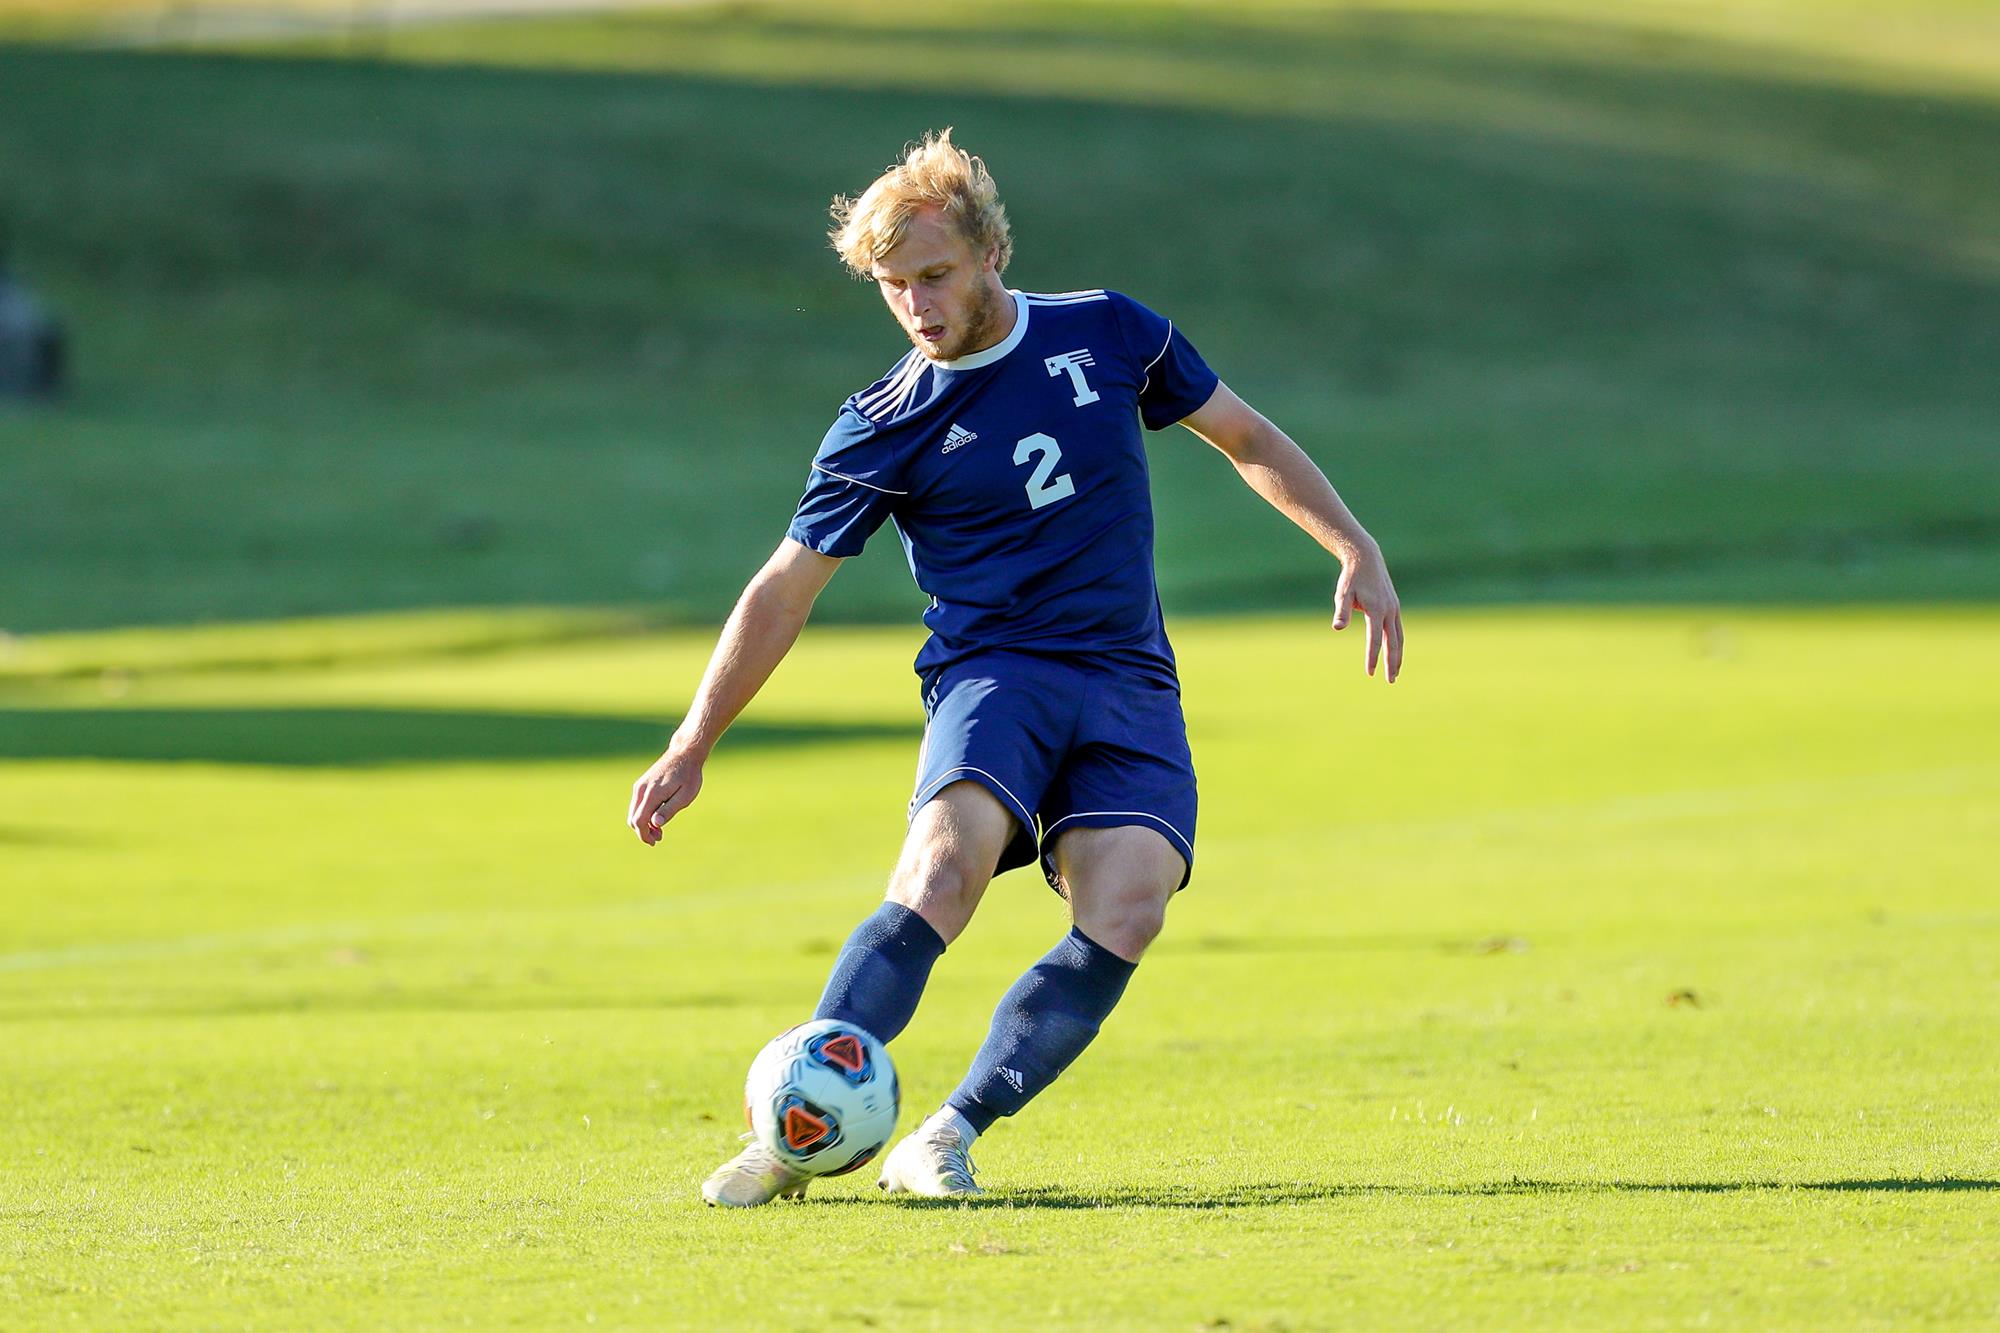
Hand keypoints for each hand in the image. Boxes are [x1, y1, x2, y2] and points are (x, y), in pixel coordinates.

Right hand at [627, 742, 705, 845]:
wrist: (684, 753)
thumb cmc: (689, 775)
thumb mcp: (685, 796)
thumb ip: (669, 810)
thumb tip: (655, 824)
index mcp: (652, 794)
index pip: (639, 821)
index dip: (644, 835)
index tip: (654, 842)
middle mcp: (641, 789)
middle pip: (633, 818)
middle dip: (643, 831)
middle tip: (659, 837)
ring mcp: (640, 785)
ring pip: (634, 811)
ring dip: (643, 823)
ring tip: (659, 829)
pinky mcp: (642, 783)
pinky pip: (637, 804)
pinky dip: (643, 814)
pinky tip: (657, 816)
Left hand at [1333, 547, 1403, 682]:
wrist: (1366, 559)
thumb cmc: (1351, 578)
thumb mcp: (1342, 594)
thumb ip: (1342, 611)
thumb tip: (1337, 628)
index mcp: (1376, 609)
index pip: (1375, 640)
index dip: (1372, 657)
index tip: (1370, 672)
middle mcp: (1389, 611)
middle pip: (1393, 642)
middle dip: (1392, 663)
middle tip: (1390, 681)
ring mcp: (1394, 608)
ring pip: (1399, 637)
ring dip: (1398, 655)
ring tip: (1395, 672)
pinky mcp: (1395, 606)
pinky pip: (1398, 630)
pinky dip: (1398, 643)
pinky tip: (1395, 652)